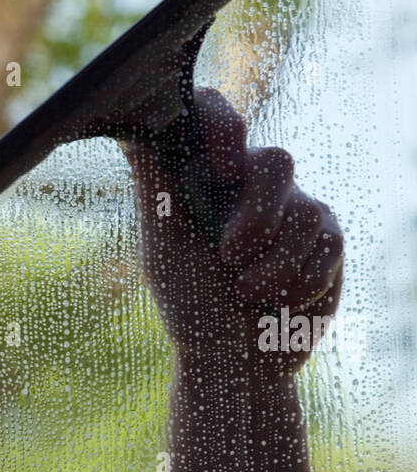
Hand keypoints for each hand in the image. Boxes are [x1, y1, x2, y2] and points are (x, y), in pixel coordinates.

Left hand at [123, 88, 343, 375]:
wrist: (234, 360)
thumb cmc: (191, 304)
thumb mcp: (164, 247)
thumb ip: (158, 186)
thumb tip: (143, 129)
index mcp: (204, 172)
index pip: (212, 111)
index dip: (222, 124)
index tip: (221, 172)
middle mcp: (250, 182)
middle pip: (275, 161)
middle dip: (257, 216)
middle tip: (229, 257)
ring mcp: (293, 207)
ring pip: (304, 210)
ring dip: (273, 265)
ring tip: (245, 295)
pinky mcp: (326, 237)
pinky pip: (327, 242)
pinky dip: (300, 280)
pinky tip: (281, 303)